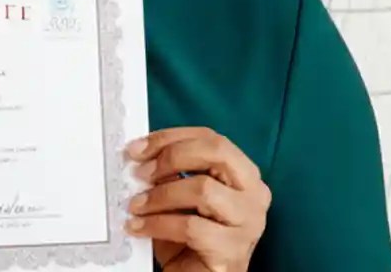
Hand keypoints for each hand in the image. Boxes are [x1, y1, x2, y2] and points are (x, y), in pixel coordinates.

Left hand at [124, 127, 271, 271]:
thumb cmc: (190, 239)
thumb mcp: (181, 199)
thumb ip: (170, 174)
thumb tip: (140, 155)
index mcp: (245, 175)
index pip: (212, 139)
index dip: (172, 138)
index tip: (138, 147)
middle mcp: (255, 195)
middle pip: (216, 152)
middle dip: (171, 157)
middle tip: (139, 172)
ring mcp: (249, 223)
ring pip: (203, 189)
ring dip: (160, 195)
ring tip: (135, 205)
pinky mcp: (233, 251)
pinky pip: (190, 227)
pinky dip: (157, 224)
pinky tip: (137, 227)